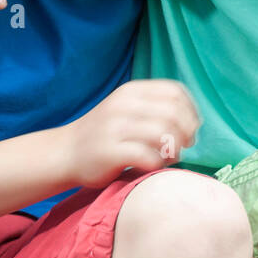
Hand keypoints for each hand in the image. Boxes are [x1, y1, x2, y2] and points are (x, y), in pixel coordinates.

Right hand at [63, 81, 201, 188]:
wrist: (65, 153)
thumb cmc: (104, 134)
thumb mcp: (125, 108)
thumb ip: (153, 107)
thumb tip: (191, 119)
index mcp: (130, 92)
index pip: (175, 92)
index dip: (190, 111)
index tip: (191, 128)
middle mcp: (123, 105)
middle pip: (173, 113)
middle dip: (187, 132)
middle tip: (183, 146)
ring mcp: (115, 128)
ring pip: (164, 133)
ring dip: (175, 149)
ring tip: (169, 157)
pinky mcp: (110, 152)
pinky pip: (148, 156)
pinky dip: (158, 163)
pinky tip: (154, 165)